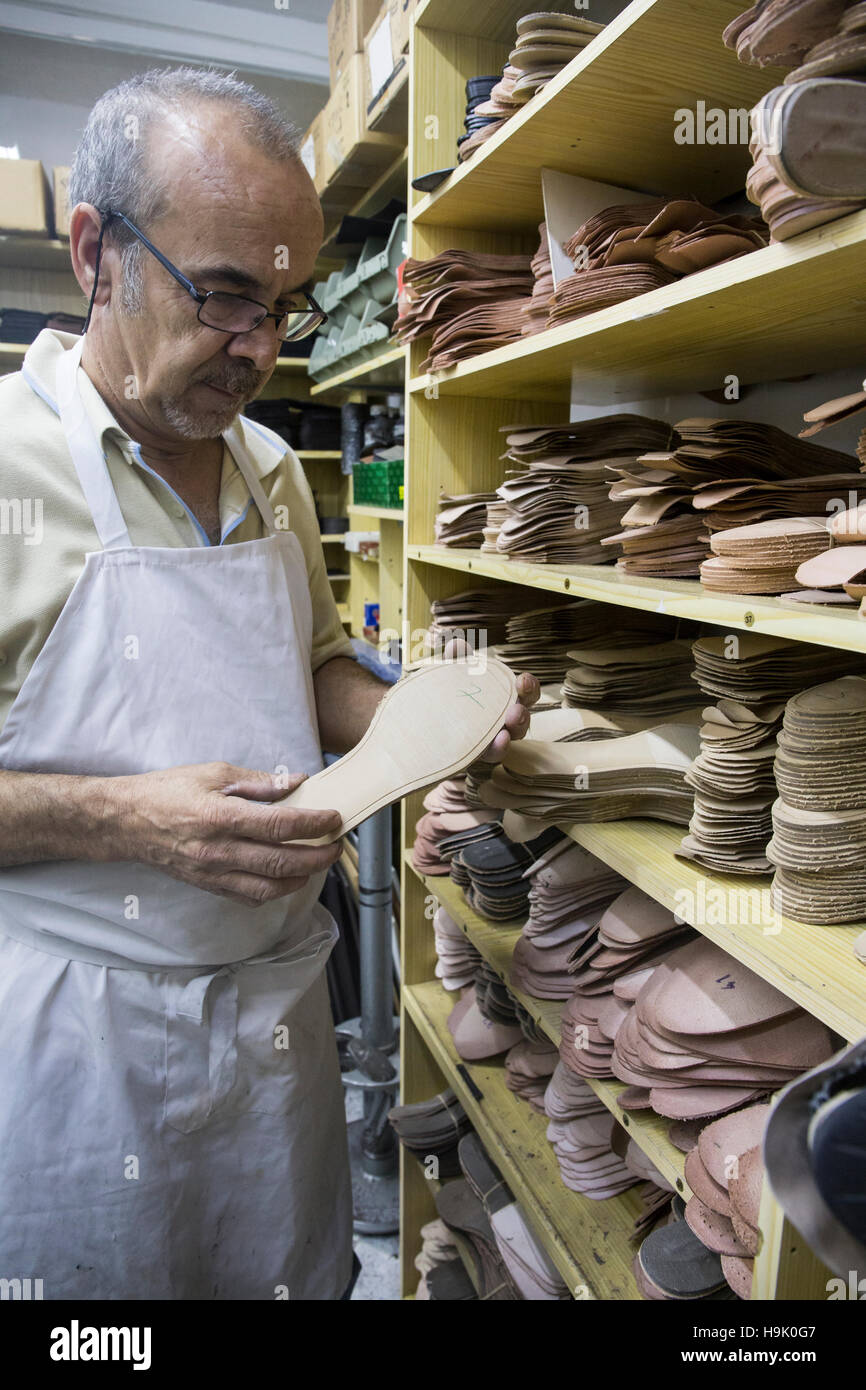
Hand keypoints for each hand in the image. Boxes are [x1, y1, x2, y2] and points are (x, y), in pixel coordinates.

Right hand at [108, 762, 341, 906]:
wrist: (126, 822)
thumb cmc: (166, 792)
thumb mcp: (213, 773)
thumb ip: (258, 782)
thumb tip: (295, 782)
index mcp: (222, 816)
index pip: (282, 825)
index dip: (315, 823)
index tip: (334, 818)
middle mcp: (220, 850)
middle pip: (282, 862)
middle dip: (318, 856)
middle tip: (335, 845)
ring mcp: (213, 873)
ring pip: (269, 888)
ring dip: (300, 878)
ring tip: (315, 862)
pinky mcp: (208, 886)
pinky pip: (248, 897)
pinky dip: (273, 891)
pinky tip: (284, 877)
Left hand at [443, 639, 538, 762]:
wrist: (421, 722)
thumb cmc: (444, 695)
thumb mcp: (448, 675)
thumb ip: (455, 661)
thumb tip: (457, 646)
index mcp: (500, 699)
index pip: (523, 694)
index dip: (529, 688)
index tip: (523, 681)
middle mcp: (500, 721)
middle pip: (521, 720)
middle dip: (522, 715)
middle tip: (515, 710)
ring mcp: (489, 740)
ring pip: (508, 740)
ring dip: (509, 736)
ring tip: (505, 733)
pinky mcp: (474, 755)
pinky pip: (489, 755)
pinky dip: (495, 749)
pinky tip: (496, 743)